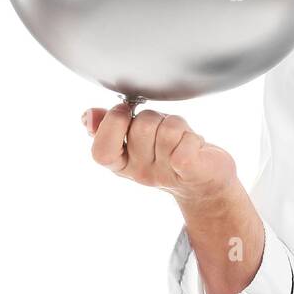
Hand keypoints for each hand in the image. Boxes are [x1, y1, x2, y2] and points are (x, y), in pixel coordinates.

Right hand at [83, 103, 237, 205]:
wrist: (205, 183)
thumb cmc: (171, 154)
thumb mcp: (137, 140)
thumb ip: (110, 127)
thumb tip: (87, 116)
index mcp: (122, 164)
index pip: (101, 151)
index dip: (112, 123)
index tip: (125, 110)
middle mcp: (140, 172)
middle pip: (140, 127)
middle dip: (155, 117)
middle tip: (165, 129)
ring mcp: (165, 174)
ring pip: (166, 130)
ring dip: (177, 125)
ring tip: (181, 137)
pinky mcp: (191, 171)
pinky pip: (185, 145)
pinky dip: (192, 138)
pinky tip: (195, 146)